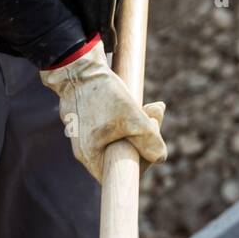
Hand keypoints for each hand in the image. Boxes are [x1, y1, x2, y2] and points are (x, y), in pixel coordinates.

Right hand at [40, 36, 166, 182]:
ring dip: (143, 125)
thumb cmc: (101, 91)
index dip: (143, 162)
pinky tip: (139, 104)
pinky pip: (117, 129)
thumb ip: (150, 140)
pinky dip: (131, 118)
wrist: (77, 64)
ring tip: (153, 107)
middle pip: (126, 156)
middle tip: (156, 114)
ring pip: (124, 140)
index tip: (152, 144)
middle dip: (147, 138)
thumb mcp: (132, 117)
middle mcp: (86, 151)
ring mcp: (87, 137)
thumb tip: (161, 158)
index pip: (123, 174)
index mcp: (91, 157)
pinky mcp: (91, 124)